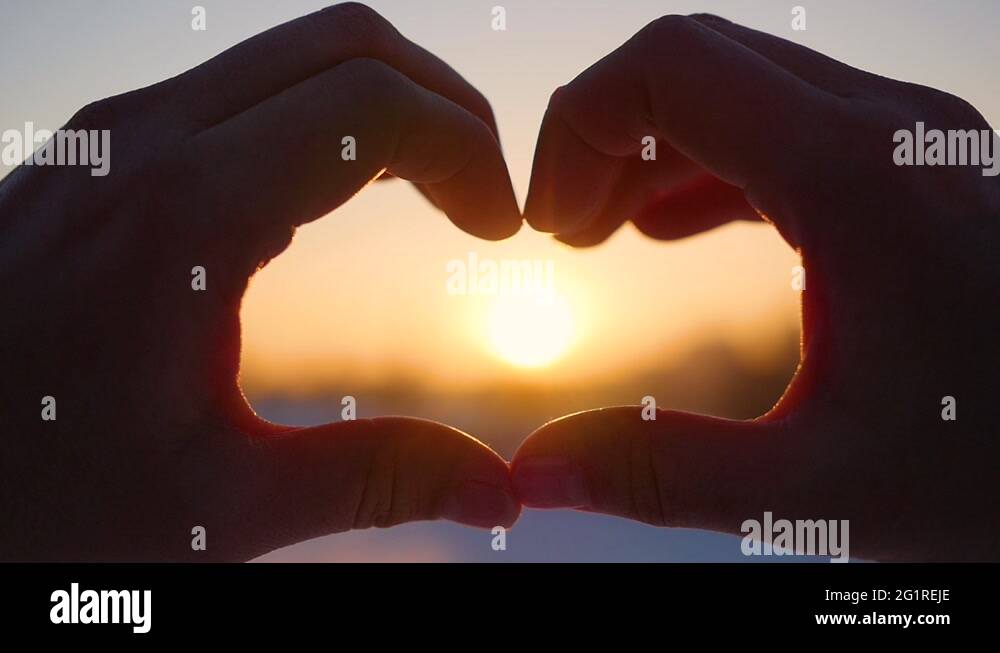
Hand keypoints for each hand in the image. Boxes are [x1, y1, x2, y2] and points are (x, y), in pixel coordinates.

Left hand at [0, 3, 520, 560]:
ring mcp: (112, 135)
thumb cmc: (32, 497)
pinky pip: (236, 89)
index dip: (469, 151)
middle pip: (345, 44)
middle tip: (484, 197)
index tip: (501, 228)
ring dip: (382, 105)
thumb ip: (377, 480)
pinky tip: (335, 196)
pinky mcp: (99, 154)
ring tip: (433, 192)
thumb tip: (502, 492)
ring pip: (290, 53)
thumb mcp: (218, 503)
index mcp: (184, 213)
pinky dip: (319, 117)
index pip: (375, 106)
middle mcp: (143, 140)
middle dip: (444, 106)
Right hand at [512, 14, 999, 560]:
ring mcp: (910, 139)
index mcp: (855, 178)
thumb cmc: (999, 472)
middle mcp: (888, 128)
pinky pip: (784, 128)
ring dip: (653, 148)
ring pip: (741, 87)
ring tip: (599, 235)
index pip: (670, 67)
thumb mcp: (821, 491)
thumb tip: (530, 475)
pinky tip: (669, 231)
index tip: (549, 226)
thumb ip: (661, 474)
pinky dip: (708, 164)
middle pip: (698, 62)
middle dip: (605, 136)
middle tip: (565, 237)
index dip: (579, 127)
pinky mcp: (916, 168)